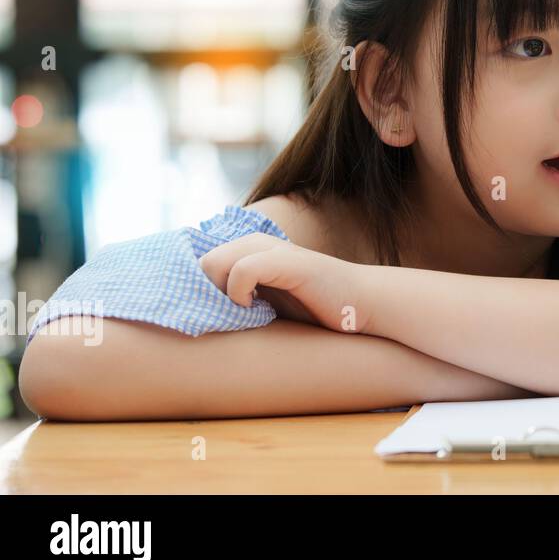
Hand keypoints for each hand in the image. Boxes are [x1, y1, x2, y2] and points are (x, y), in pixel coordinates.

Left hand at [198, 233, 370, 334]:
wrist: (360, 304)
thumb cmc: (314, 308)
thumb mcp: (267, 301)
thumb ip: (237, 298)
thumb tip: (196, 313)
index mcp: (248, 249)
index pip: (198, 262)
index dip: (197, 289)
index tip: (212, 314)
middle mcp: (255, 242)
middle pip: (200, 264)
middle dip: (205, 294)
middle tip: (229, 317)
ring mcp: (271, 248)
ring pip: (213, 263)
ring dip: (219, 294)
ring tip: (242, 314)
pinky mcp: (287, 261)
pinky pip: (242, 271)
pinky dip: (239, 293)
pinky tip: (256, 308)